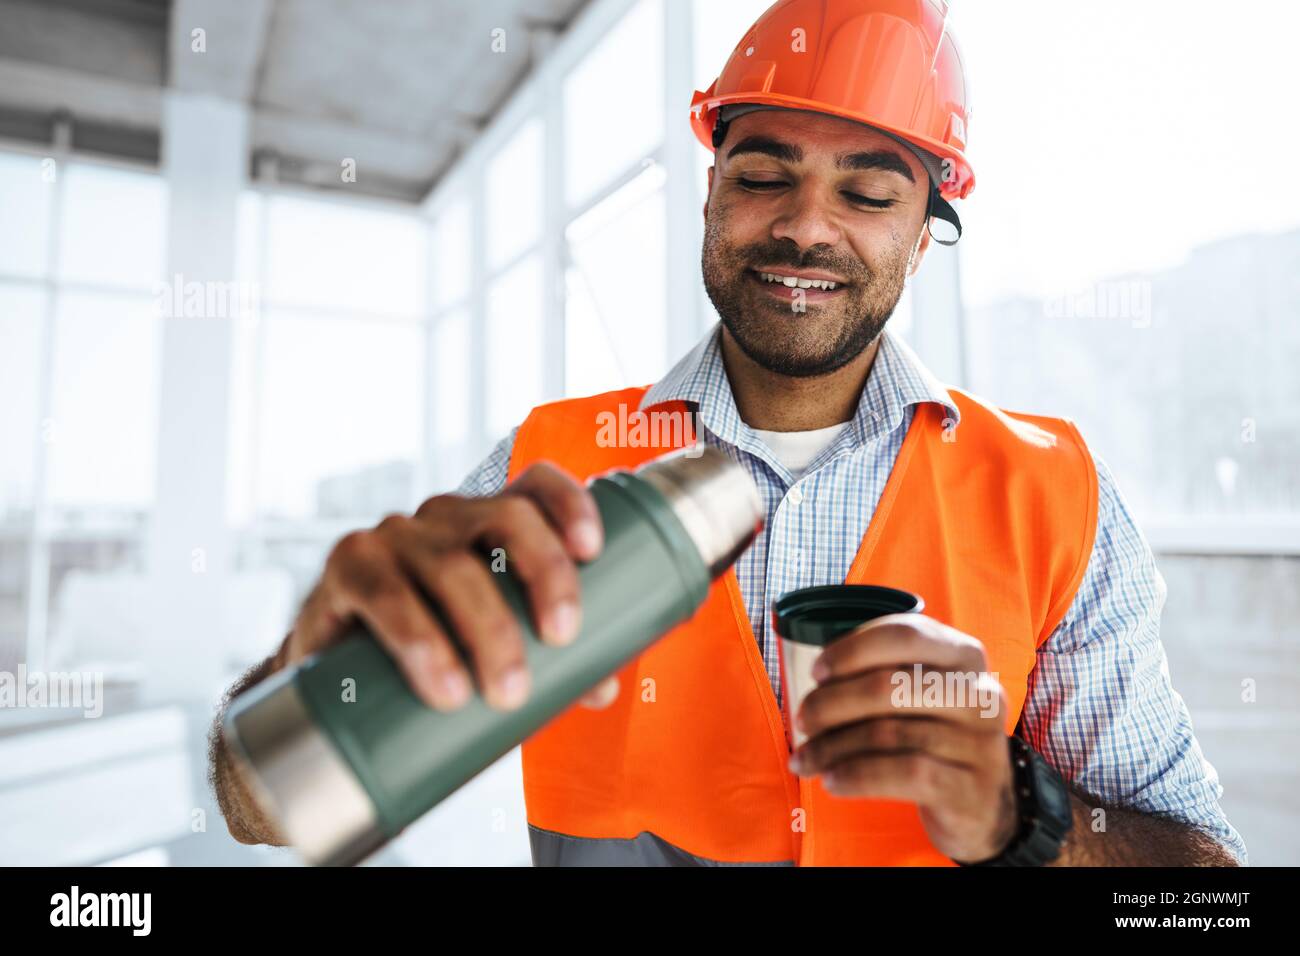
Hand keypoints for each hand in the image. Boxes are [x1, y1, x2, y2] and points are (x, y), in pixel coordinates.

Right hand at [277, 461, 619, 713]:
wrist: (333, 684)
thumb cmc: (433, 655)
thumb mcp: (493, 652)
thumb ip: (548, 665)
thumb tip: (602, 688)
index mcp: (487, 525)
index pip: (534, 487)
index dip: (569, 503)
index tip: (593, 549)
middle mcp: (443, 517)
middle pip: (506, 519)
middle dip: (545, 572)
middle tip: (563, 639)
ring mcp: (392, 537)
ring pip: (451, 564)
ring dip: (488, 628)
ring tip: (508, 693)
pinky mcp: (346, 569)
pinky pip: (386, 596)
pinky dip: (421, 643)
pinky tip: (446, 686)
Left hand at [788, 612, 1017, 861]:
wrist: (985, 806)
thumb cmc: (938, 738)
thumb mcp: (924, 696)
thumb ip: (885, 674)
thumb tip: (816, 681)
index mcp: (964, 656)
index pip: (906, 634)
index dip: (853, 648)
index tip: (817, 672)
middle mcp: (980, 694)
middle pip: (889, 686)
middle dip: (831, 703)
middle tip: (803, 721)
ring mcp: (980, 743)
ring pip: (888, 733)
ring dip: (832, 747)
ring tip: (806, 759)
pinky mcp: (970, 789)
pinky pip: (903, 774)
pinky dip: (856, 776)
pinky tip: (833, 781)